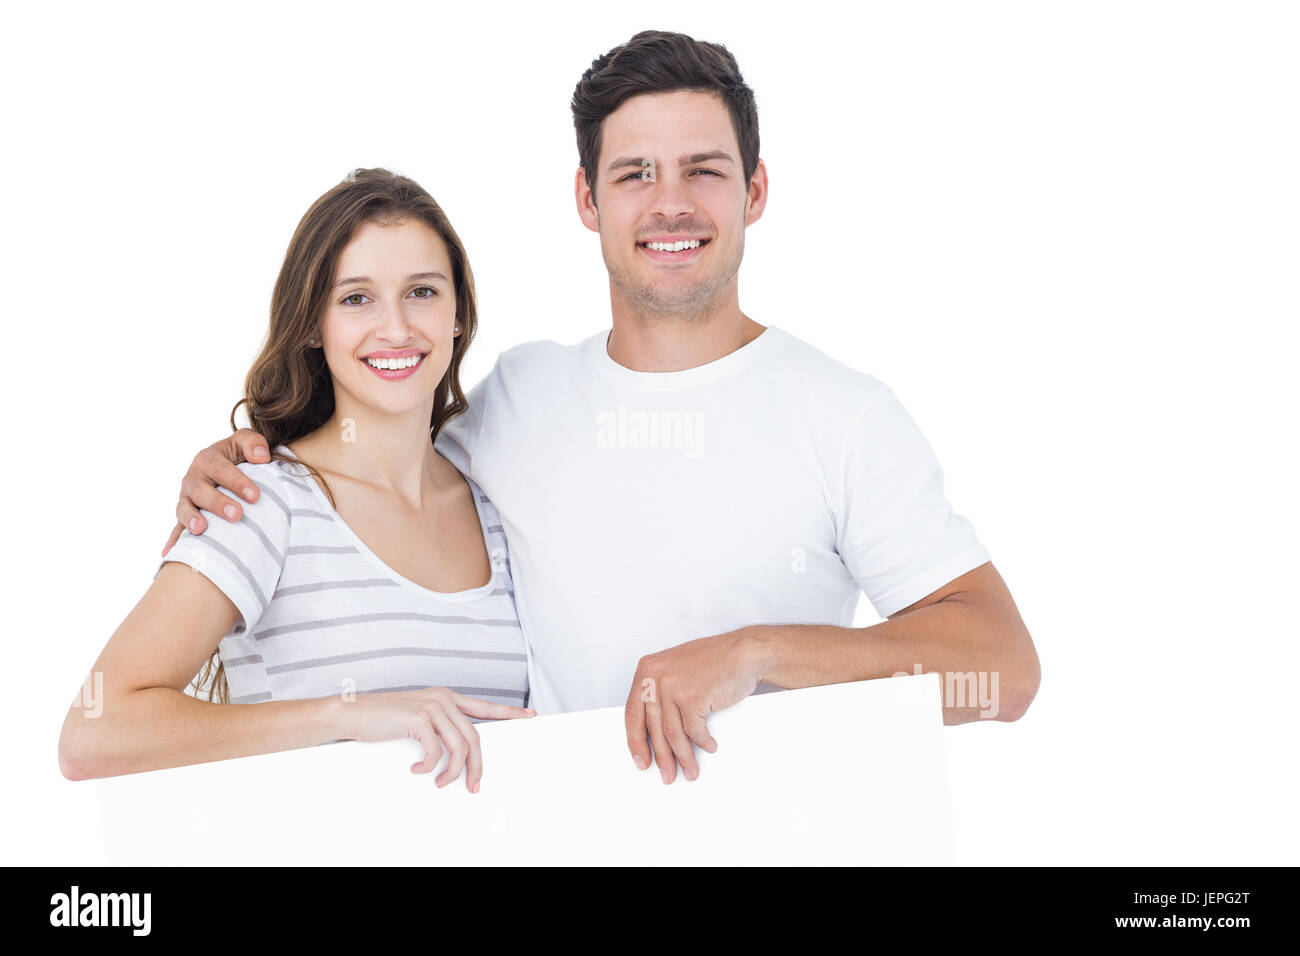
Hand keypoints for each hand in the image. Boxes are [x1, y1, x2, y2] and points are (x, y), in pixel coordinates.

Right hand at [162, 428, 271, 555]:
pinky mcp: (186, 515)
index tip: (255, 496)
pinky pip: (177, 528)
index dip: (237, 482)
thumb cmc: (238, 456)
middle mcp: (193, 479)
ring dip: (191, 519)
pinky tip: (170, 552)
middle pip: (201, 491)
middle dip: (218, 503)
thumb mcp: (244, 442)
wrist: (226, 468)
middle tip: (237, 515)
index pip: (221, 469)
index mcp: (207, 459)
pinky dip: (174, 540)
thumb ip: (253, 442)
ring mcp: (187, 498)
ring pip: (184, 508)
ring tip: (201, 529)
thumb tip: (261, 457)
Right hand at [344, 687, 534, 790]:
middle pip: (475, 737)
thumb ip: (438, 726)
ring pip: (461, 746)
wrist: (352, 713)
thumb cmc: (382, 719)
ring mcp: (432, 706)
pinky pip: (436, 752)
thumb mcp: (417, 718)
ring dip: (453, 772)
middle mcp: (443, 698)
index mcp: (445, 697)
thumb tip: (457, 751)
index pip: (484, 706)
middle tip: (474, 786)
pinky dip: (429, 767)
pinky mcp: (419, 719)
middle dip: (478, 766)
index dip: (508, 712)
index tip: (530, 716)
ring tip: (440, 783)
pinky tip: (418, 770)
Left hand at [625, 628, 766, 783]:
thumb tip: (654, 730)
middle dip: (661, 757)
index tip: (641, 759)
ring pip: (673, 735)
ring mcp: (672, 688)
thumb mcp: (675, 669)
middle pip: (652, 728)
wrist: (743, 652)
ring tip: (690, 771)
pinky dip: (703, 743)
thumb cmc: (714, 660)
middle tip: (667, 774)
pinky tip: (709, 746)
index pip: (633, 713)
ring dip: (683, 758)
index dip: (636, 741)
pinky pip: (694, 732)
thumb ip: (659, 691)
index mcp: (646, 670)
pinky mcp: (692, 699)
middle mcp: (655, 677)